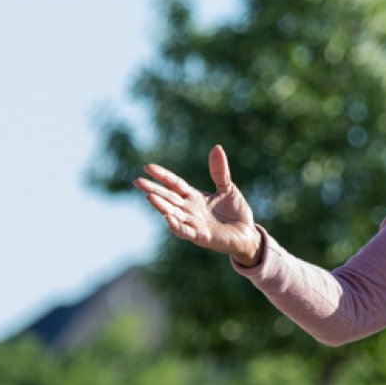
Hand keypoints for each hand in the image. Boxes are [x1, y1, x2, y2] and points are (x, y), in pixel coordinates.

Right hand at [134, 145, 264, 265]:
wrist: (248, 234)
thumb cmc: (235, 212)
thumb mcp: (227, 187)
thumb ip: (219, 171)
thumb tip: (216, 147)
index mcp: (194, 197)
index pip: (174, 184)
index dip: (162, 176)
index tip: (148, 167)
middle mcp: (190, 210)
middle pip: (168, 198)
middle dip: (153, 190)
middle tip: (137, 181)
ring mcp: (194, 224)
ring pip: (173, 214)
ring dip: (161, 206)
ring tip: (149, 197)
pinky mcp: (203, 237)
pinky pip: (187, 231)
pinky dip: (177, 226)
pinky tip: (168, 219)